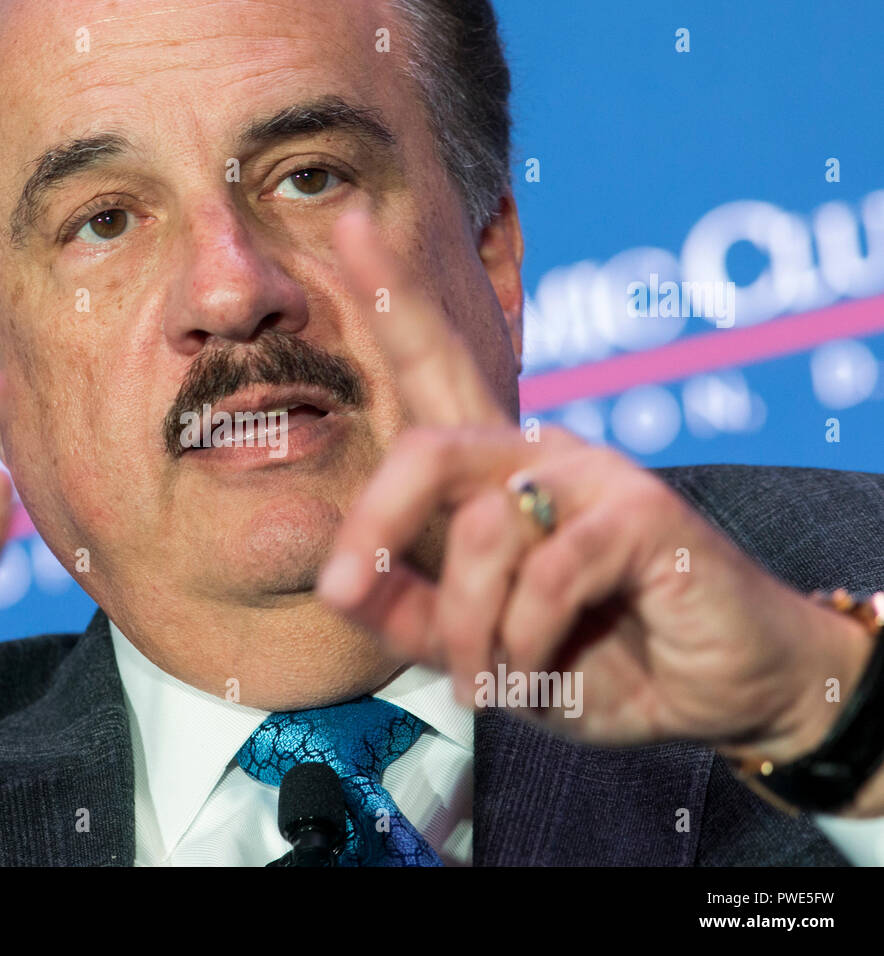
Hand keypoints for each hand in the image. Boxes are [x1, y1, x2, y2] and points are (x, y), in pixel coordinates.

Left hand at [316, 211, 876, 803]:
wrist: (712, 695)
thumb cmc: (593, 655)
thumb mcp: (481, 646)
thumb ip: (412, 611)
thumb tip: (338, 582)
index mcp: (496, 471)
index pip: (435, 369)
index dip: (392, 298)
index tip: (346, 221)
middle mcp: (539, 451)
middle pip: (425, 447)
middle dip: (374, 528)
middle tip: (345, 593)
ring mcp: (594, 472)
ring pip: (477, 528)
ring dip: (467, 625)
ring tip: (490, 677)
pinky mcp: (642, 512)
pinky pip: (546, 570)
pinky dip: (526, 639)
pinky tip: (542, 669)